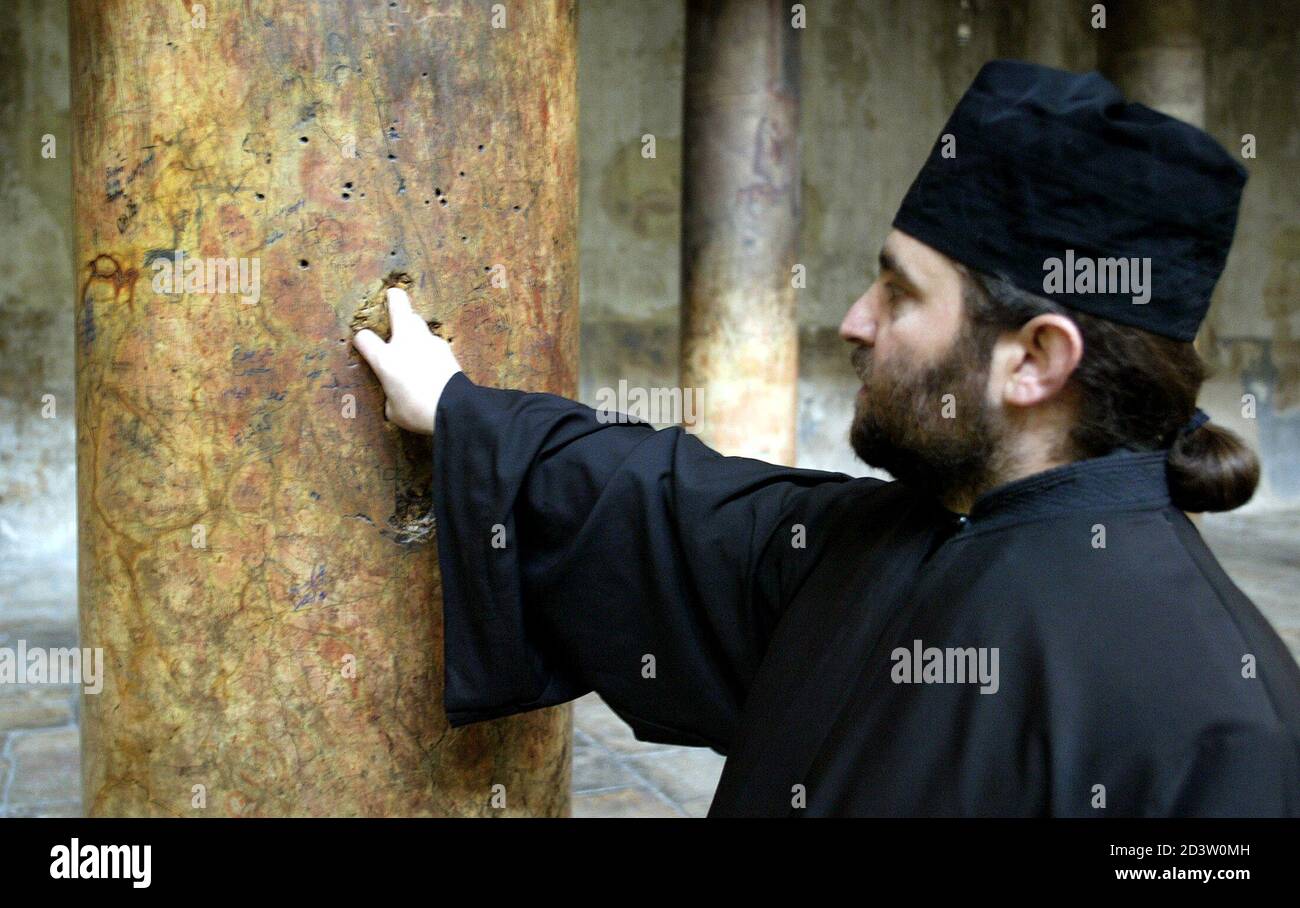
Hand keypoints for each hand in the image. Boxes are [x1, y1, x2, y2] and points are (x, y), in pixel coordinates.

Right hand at [352, 287, 461, 434]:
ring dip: (413, 324)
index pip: (364, 338)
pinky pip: (433, 341)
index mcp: (386, 359)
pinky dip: (429, 346)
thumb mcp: (395, 411)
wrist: (454, 409)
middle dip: (394, 300)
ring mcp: (428, 342)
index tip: (363, 343)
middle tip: (393, 295)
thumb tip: (396, 394)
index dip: (361, 340)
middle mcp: (406, 343)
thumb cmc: (418, 412)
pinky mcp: (446, 349)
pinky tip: (432, 359)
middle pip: (399, 308)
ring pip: (418, 321)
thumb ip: (391, 395)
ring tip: (412, 334)